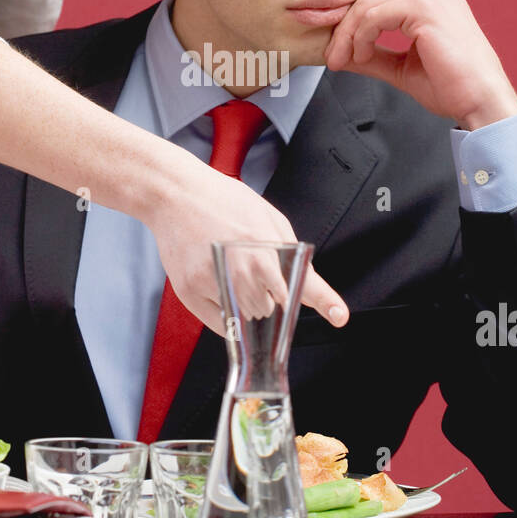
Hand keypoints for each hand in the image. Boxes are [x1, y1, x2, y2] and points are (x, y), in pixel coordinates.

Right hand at [146, 149, 349, 331]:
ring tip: (232, 272)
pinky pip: (220, 323)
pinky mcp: (190, 292)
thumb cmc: (223, 202)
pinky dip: (225, 312)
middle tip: (251, 268)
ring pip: (246, 318)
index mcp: (262, 250)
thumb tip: (308, 288)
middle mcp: (239, 270)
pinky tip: (219, 285)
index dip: (325, 303)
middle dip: (268, 296)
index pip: (298, 287)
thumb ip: (292, 254)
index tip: (340, 316)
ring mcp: (212, 283)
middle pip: (270, 309)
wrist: (177, 195)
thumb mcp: (268, 219)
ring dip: (247, 304)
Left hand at [323, 0, 516, 129]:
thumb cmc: (451, 86)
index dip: (352, 22)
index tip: (336, 50)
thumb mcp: (401, 66)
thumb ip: (372, 54)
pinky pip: (374, 16)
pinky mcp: (424, 5)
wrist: (480, 100)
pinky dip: (360, 37)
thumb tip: (339, 53)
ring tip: (345, 61)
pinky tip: (361, 56)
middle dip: (344, 28)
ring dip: (348, 36)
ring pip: (367, 5)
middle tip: (333, 58)